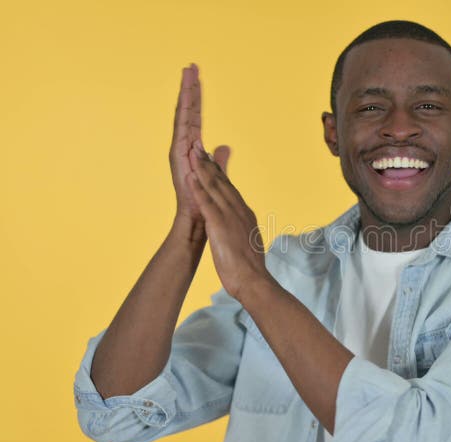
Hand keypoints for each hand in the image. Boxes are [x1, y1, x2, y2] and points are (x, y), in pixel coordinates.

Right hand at [170, 64, 229, 224]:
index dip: (197, 97)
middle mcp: (184, 146)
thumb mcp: (216, 174)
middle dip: (189, 89)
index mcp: (193, 148)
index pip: (196, 117)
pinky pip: (182, 131)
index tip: (198, 77)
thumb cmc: (204, 200)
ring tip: (188, 75)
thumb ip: (218, 159)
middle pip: (187, 112)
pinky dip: (184, 115)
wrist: (196, 220)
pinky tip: (186, 100)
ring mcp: (180, 150)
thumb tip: (224, 146)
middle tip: (191, 66)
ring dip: (186, 95)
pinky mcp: (179, 158)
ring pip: (184, 116)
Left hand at [186, 142, 272, 299]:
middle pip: (222, 182)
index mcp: (245, 214)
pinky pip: (207, 203)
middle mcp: (239, 211)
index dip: (219, 173)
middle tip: (200, 147)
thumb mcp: (249, 242)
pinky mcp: (220, 225)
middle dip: (210, 164)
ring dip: (203, 169)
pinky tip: (192, 177)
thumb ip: (243, 230)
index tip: (211, 160)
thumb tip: (242, 227)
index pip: (230, 189)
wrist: (254, 280)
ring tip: (194, 153)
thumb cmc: (251, 268)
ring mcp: (229, 217)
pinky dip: (199, 188)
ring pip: (215, 188)